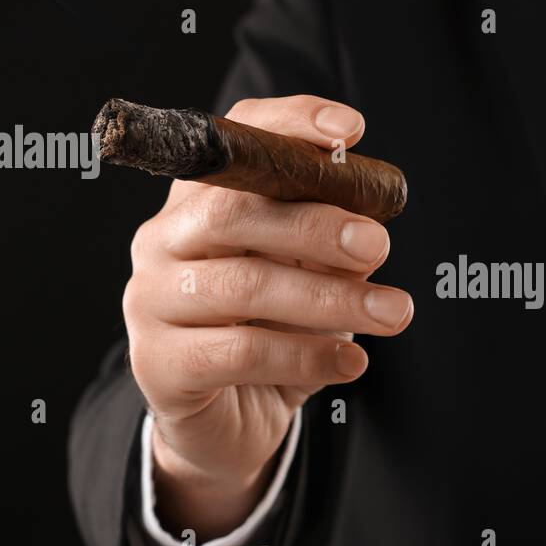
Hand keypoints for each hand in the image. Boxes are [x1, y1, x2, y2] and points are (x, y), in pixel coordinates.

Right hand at [122, 95, 413, 539]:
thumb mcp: (311, 277)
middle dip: (316, 225)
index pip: (233, 140)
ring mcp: (151, 301)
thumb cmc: (274, 332)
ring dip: (331, 300)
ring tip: (394, 313)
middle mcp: (161, 240)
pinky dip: (308, 356)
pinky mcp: (159, 365)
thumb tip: (369, 227)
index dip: (289, 125)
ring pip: (244, 286)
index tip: (351, 132)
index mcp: (198, 201)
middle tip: (380, 246)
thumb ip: (331, 245)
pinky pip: (241, 353)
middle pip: (232, 212)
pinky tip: (353, 363)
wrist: (230, 421)